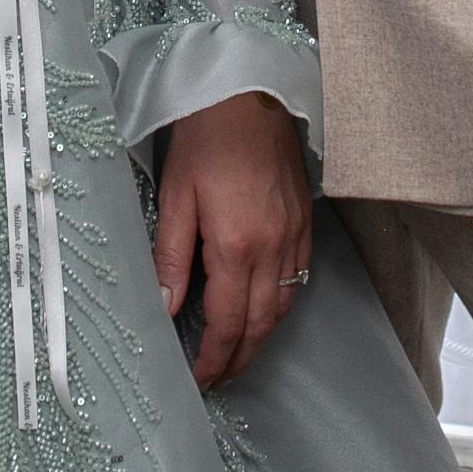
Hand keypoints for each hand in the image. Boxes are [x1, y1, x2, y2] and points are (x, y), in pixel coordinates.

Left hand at [154, 93, 310, 388]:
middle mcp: (273, 247)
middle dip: (239, 359)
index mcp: (236, 244)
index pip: (227, 321)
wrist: (251, 91)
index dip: (214, 357)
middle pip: (260, 324)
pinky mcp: (306, 220)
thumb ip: (171, 254)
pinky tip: (264, 310)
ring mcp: (295, 234)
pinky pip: (299, 277)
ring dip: (262, 337)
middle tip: (219, 380)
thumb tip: (167, 308)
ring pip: (284, 306)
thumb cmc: (205, 136)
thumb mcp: (175, 193)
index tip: (200, 380)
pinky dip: (281, 305)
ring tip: (238, 355)